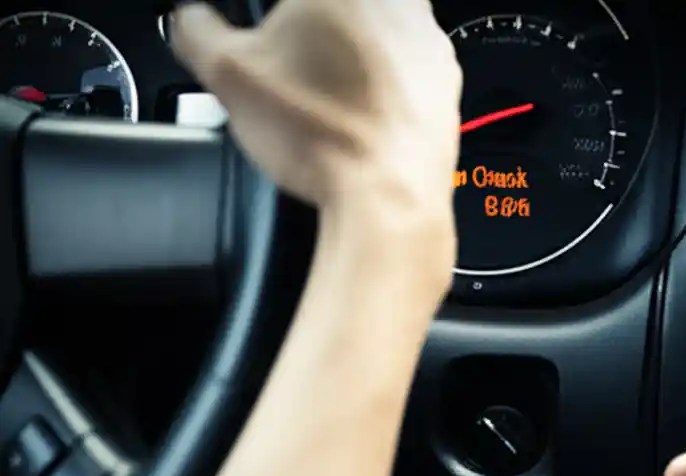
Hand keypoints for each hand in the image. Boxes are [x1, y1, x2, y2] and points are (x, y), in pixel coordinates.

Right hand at [170, 0, 462, 273]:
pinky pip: (405, 68)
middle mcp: (397, 3)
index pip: (291, 3)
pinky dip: (381, 85)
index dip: (271, 20)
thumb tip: (191, 21)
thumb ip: (197, 29)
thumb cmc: (321, 135)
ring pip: (375, 30)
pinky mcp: (446, 80)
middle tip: (288, 64)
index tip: (265, 41)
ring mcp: (428, 40)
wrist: (387, 197)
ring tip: (320, 96)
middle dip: (310, 31)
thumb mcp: (226, 74)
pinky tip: (355, 115)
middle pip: (337, 11)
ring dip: (347, 53)